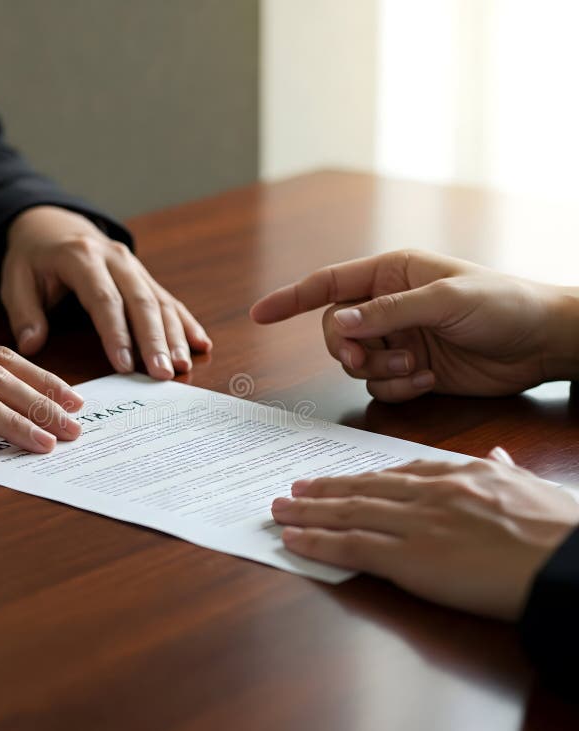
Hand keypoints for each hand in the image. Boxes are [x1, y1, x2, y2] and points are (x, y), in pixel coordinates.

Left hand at [0, 206, 211, 379]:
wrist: (55, 224)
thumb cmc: (34, 257)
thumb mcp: (15, 278)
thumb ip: (23, 311)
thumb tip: (32, 344)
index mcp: (81, 257)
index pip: (103, 299)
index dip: (116, 333)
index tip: (124, 365)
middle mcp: (115, 259)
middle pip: (140, 302)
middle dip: (154, 340)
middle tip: (163, 374)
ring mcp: (134, 267)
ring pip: (160, 302)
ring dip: (175, 336)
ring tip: (182, 366)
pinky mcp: (145, 277)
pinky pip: (169, 300)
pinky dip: (187, 323)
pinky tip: (201, 344)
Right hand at [251, 249, 578, 401]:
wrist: (541, 343)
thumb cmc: (502, 304)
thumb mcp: (443, 300)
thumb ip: (387, 312)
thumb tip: (337, 323)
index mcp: (391, 274)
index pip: (328, 284)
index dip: (290, 299)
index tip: (259, 315)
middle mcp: (388, 306)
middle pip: (336, 332)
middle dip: (348, 348)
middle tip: (367, 358)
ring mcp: (398, 339)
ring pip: (356, 363)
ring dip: (379, 370)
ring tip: (415, 366)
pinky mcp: (411, 370)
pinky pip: (380, 386)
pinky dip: (398, 387)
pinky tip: (427, 378)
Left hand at [271, 449, 578, 619]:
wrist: (568, 565)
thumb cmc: (561, 532)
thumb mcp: (535, 487)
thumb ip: (505, 469)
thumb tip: (496, 453)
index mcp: (460, 473)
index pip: (398, 473)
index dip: (363, 477)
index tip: (344, 478)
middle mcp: (430, 493)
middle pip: (363, 488)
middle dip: (324, 489)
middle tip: (295, 488)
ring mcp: (416, 523)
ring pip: (348, 512)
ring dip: (308, 511)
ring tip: (281, 509)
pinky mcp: (409, 558)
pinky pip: (351, 546)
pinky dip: (317, 541)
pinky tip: (294, 538)